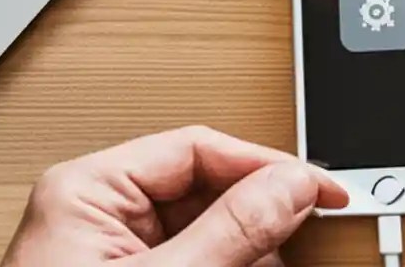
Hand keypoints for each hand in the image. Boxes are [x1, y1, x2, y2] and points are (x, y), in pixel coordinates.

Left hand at [1, 126, 347, 266]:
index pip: (197, 148)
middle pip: (207, 190)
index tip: (318, 189)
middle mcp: (96, 217)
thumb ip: (230, 230)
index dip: (265, 164)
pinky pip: (195, 262)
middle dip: (259, 217)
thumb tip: (291, 185)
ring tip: (275, 264)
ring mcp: (112, 257)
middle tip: (306, 232)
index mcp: (86, 192)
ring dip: (250, 252)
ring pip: (208, 231)